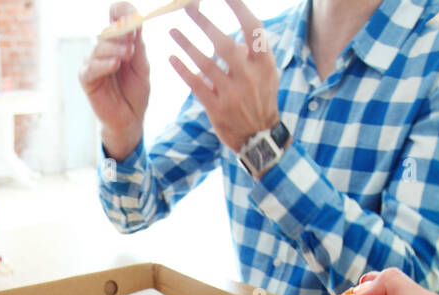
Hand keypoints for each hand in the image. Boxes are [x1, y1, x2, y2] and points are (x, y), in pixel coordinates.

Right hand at [81, 3, 151, 160]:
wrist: (131, 119)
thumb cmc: (135, 93)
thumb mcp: (142, 67)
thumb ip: (138, 46)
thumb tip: (136, 22)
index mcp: (117, 42)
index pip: (114, 16)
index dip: (121, 10)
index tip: (131, 13)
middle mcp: (102, 49)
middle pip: (107, 30)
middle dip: (120, 33)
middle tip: (132, 39)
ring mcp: (92, 63)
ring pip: (99, 47)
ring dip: (115, 49)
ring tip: (128, 55)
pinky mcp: (86, 79)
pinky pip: (91, 67)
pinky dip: (104, 64)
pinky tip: (115, 65)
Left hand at [169, 0, 280, 157]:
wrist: (259, 137)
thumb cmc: (261, 97)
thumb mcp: (267, 72)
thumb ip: (253, 52)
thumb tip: (234, 31)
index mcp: (263, 62)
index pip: (252, 27)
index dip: (238, 8)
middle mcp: (248, 76)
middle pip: (223, 42)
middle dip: (203, 23)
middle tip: (187, 7)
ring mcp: (232, 93)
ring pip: (205, 63)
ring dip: (186, 44)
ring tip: (172, 30)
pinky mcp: (217, 108)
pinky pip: (196, 85)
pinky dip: (183, 70)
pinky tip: (171, 58)